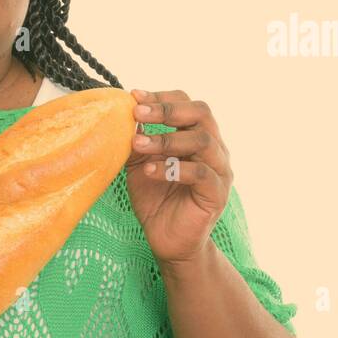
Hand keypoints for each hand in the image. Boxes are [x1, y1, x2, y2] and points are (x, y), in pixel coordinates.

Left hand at [123, 88, 232, 266]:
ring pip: (202, 141)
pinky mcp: (217, 194)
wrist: (168, 241)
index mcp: (197, 136)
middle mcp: (214, 148)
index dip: (162, 97)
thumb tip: (118, 116)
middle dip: (167, 110)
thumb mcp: (140, 165)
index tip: (134, 97)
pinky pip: (200, 174)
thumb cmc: (156, 199)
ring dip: (166, 139)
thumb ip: (136, 142)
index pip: (188, 104)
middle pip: (201, 114)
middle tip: (138, 113)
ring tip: (138, 144)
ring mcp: (219, 170)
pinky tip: (150, 171)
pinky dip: (173, 169)